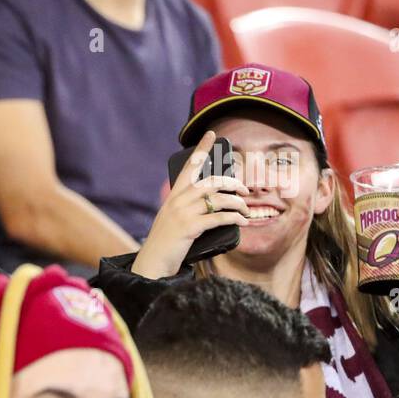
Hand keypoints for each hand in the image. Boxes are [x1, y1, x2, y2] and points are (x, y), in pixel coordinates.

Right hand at [131, 130, 250, 279]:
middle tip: (244, 191)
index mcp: (174, 197)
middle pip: (211, 181)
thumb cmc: (167, 243)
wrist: (152, 263)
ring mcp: (182, 213)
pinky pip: (218, 217)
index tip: (212, 134)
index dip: (201, 149)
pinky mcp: (189, 228)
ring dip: (238, 203)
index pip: (189, 167)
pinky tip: (242, 221)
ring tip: (246, 211)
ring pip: (218, 198)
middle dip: (233, 183)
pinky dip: (234, 218)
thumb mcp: (173, 220)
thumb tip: (216, 203)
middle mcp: (178, 201)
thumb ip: (188, 208)